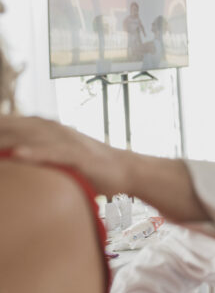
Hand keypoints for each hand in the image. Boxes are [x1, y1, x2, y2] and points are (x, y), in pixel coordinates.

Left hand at [0, 116, 129, 195]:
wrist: (126, 169)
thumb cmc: (89, 166)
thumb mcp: (58, 156)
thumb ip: (36, 153)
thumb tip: (14, 156)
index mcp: (48, 129)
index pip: (11, 123)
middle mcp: (55, 131)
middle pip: (15, 126)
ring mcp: (67, 142)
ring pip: (30, 136)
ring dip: (5, 139)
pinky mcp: (80, 156)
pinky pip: (54, 153)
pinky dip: (35, 152)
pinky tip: (17, 154)